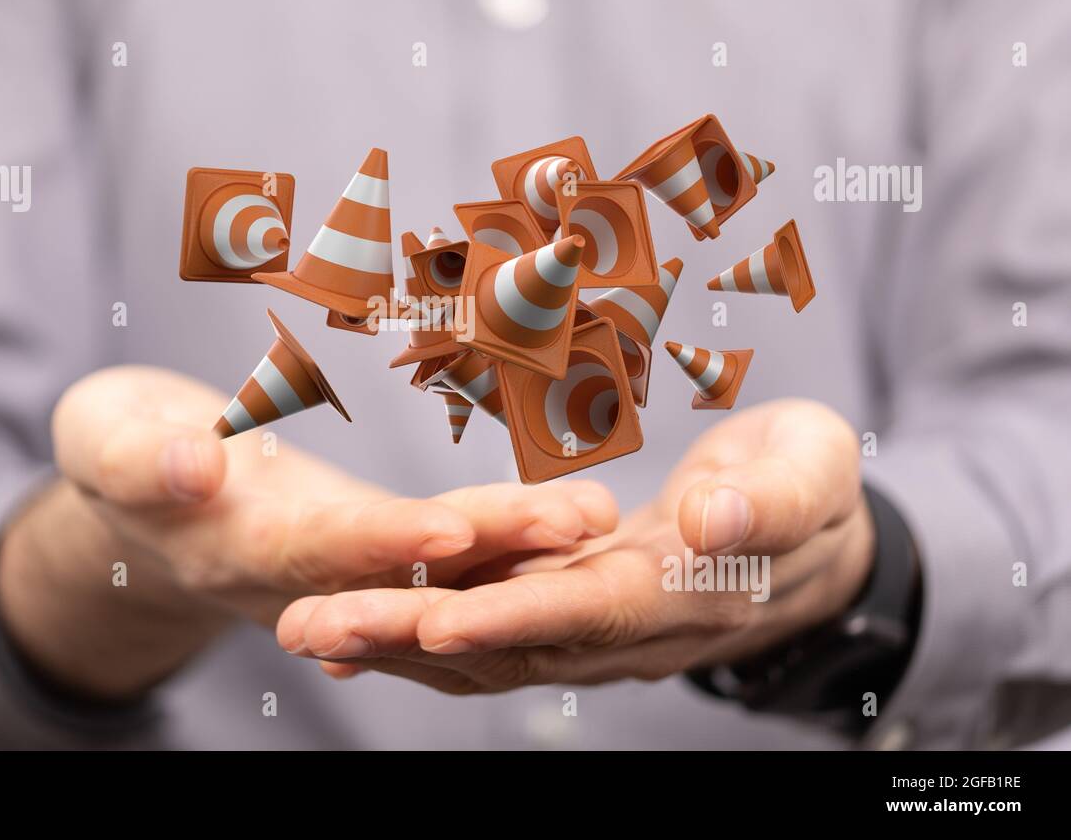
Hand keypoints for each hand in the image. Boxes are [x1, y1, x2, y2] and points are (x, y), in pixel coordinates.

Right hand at [0, 365, 618, 697]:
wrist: (144, 486)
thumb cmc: (120, 444)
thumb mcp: (105, 437)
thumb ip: (138, 457)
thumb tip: (193, 467)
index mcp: (230, 548)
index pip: (315, 552)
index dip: (380, 544)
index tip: (448, 529)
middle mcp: (299, 575)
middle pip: (401, 570)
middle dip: (489, 552)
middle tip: (574, 525)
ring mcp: (341, 564)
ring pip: (435, 565)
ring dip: (517, 548)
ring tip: (594, 516)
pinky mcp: (367, 541)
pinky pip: (441, 545)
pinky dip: (501, 535)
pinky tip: (566, 520)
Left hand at [275, 399, 874, 692]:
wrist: (813, 533)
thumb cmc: (812, 484)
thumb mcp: (815, 471)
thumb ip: (770, 500)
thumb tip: (714, 519)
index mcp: (689, 593)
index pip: (590, 612)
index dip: (514, 619)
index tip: (437, 619)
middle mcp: (631, 628)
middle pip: (513, 645)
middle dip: (414, 641)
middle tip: (317, 629)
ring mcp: (595, 626)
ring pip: (487, 648)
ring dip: (396, 644)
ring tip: (307, 631)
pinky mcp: (571, 608)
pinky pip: (489, 632)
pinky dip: (421, 638)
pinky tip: (354, 634)